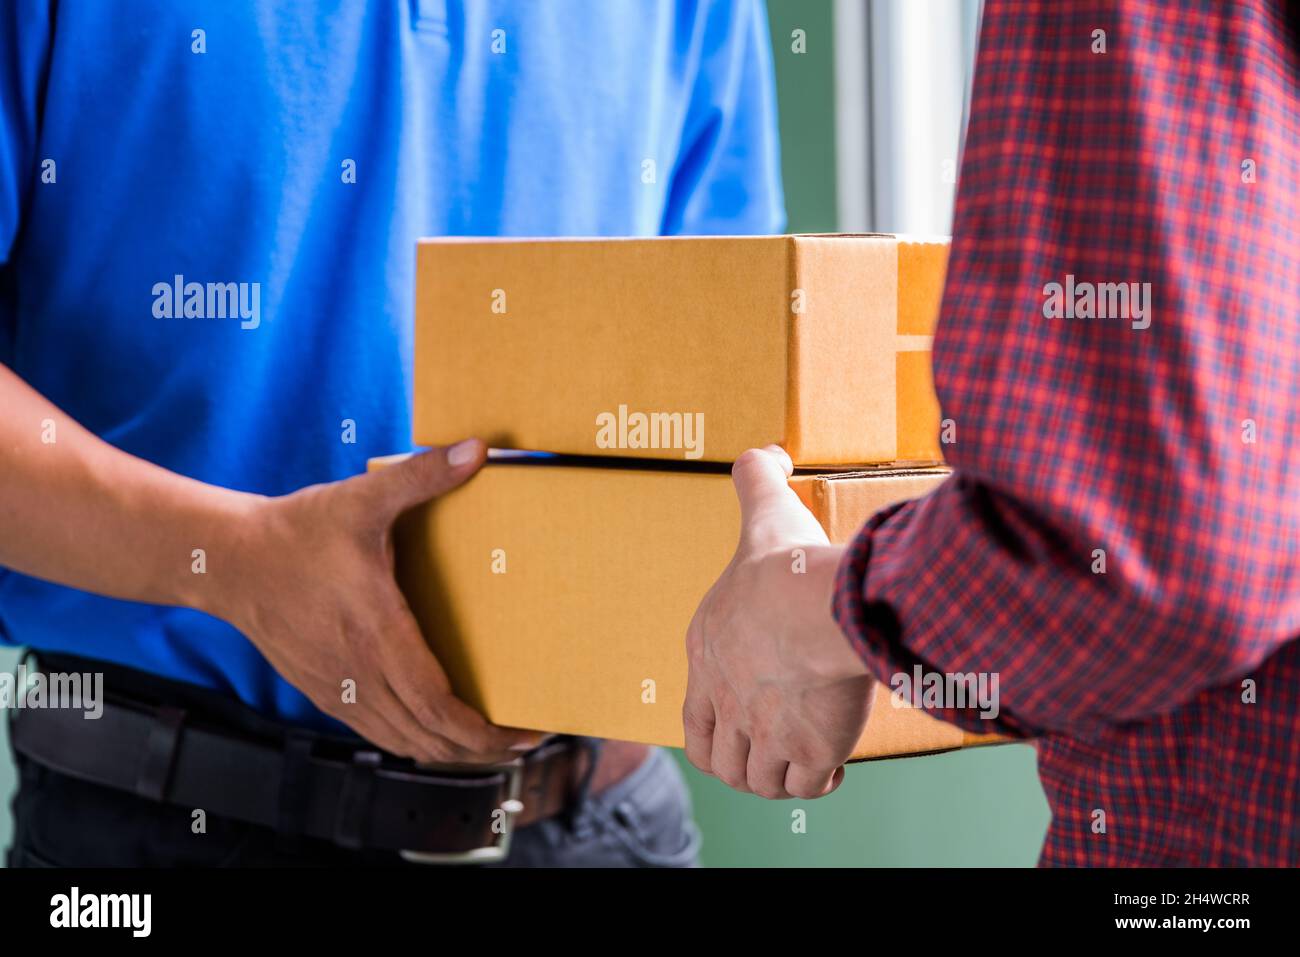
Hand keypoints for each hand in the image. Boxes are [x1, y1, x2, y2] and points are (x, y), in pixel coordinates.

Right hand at [199, 439, 542, 763]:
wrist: (227, 561)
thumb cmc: (296, 531)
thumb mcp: (363, 498)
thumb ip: (421, 475)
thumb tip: (476, 449)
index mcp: (376, 632)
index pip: (437, 706)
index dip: (482, 730)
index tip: (522, 733)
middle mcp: (358, 672)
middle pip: (429, 737)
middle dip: (482, 749)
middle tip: (524, 743)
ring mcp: (338, 689)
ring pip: (404, 743)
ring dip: (452, 753)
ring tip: (492, 746)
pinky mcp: (324, 691)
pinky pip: (378, 735)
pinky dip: (415, 744)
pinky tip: (437, 737)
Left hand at [683, 446, 873, 798]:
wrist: (815, 605)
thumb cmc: (785, 566)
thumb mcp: (762, 515)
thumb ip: (756, 479)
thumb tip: (764, 452)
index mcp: (706, 657)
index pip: (695, 717)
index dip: (718, 725)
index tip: (750, 716)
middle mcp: (725, 702)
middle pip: (720, 760)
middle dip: (743, 762)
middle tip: (774, 752)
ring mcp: (764, 732)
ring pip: (757, 781)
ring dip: (777, 778)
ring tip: (805, 763)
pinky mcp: (807, 752)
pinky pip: (803, 787)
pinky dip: (816, 785)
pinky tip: (834, 768)